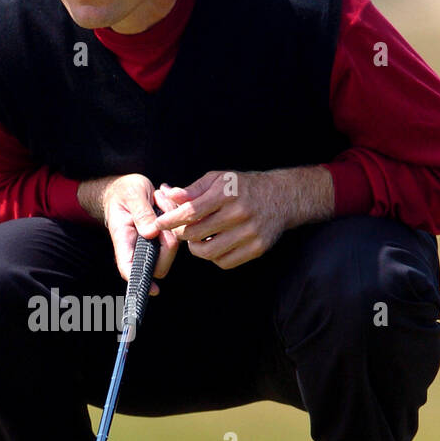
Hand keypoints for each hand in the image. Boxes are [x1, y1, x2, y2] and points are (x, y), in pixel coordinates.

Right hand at [101, 173, 180, 295]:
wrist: (125, 187)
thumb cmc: (124, 191)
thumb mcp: (132, 194)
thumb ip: (142, 213)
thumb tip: (151, 233)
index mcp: (124, 238)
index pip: (128, 266)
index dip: (139, 279)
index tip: (153, 289)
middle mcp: (138, 246)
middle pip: (159, 262)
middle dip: (167, 240)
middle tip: (159, 207)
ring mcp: (151, 243)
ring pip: (171, 245)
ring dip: (171, 222)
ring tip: (158, 198)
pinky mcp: (163, 237)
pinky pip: (177, 234)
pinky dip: (175, 216)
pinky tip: (163, 201)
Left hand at [151, 167, 332, 269]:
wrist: (282, 197)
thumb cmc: (243, 187)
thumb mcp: (219, 179)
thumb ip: (192, 189)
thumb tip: (167, 194)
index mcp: (227, 193)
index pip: (190, 212)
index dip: (169, 220)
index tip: (157, 224)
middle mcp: (239, 213)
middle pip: (195, 234)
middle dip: (182, 233)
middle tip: (181, 229)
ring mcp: (250, 233)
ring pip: (208, 252)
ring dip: (196, 247)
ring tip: (197, 238)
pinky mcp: (257, 248)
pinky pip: (224, 262)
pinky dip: (214, 256)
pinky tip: (215, 244)